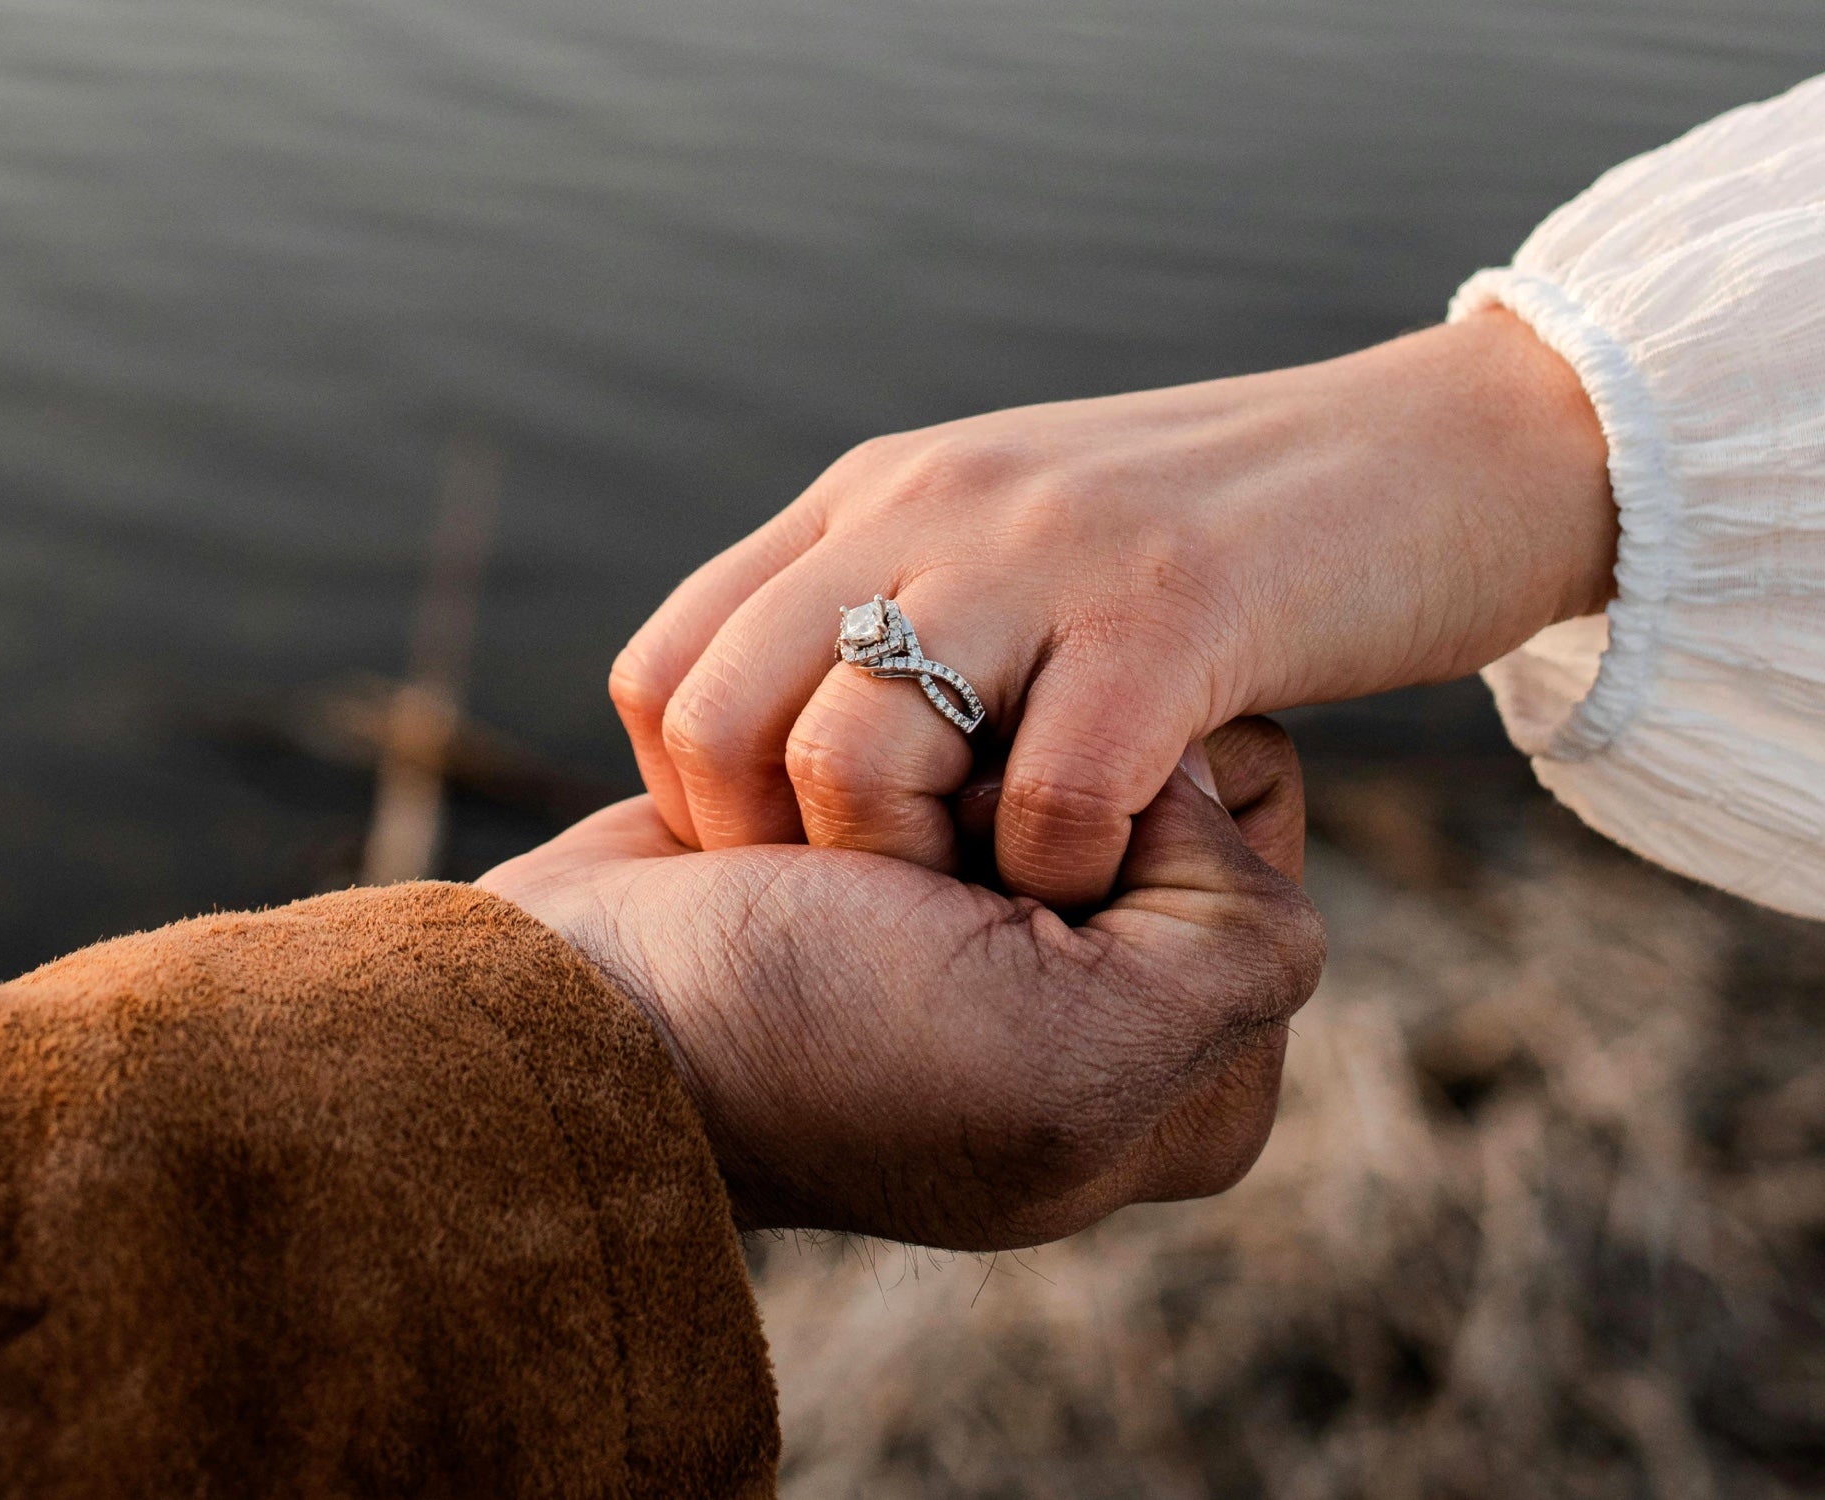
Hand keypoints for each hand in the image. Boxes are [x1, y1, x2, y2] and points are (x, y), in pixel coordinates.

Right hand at [477, 720, 1321, 1250]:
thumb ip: (1242, 944)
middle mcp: (1100, 985)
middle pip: (1136, 746)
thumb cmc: (816, 1053)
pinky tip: (792, 840)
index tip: (1024, 888)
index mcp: (1189, 1063)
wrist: (568, 1026)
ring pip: (1019, 700)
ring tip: (842, 871)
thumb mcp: (1083, 1062)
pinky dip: (855, 733)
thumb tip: (1189, 786)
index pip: (1256, 822)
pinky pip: (923, 707)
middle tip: (922, 877)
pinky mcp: (881, 828)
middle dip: (1024, 766)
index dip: (1140, 807)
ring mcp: (980, 898)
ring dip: (924, 745)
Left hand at [611, 308, 1613, 904]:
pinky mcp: (1180, 611)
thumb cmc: (1217, 550)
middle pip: (723, 723)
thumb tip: (790, 781)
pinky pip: (1048, 798)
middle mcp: (932, 507)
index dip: (697, 810)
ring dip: (915, 880)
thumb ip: (899, 619)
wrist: (1439, 454)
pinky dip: (1065, 877)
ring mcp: (1050, 552)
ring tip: (1002, 897)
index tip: (800, 874)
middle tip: (888, 914)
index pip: (665, 672)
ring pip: (856, 760)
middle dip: (779, 865)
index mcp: (874, 498)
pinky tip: (1116, 872)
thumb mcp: (1014, 553)